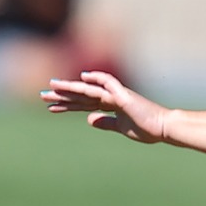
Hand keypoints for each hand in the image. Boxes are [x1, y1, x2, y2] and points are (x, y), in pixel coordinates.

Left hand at [41, 71, 170, 143]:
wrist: (164, 128)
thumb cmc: (146, 128)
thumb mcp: (120, 127)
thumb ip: (106, 122)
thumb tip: (89, 120)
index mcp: (109, 105)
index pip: (83, 104)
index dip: (67, 105)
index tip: (50, 107)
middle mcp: (110, 97)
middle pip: (81, 96)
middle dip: (62, 96)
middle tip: (41, 95)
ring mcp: (116, 95)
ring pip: (88, 89)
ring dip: (70, 88)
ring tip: (52, 86)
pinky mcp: (124, 96)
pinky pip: (109, 83)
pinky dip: (97, 78)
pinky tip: (83, 76)